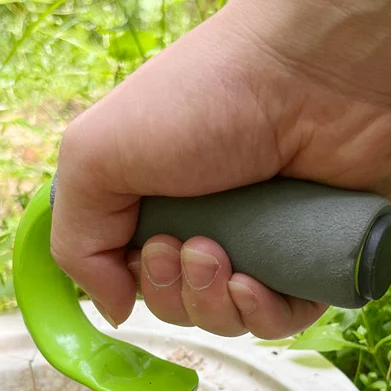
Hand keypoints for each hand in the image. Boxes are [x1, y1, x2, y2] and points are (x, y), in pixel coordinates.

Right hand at [51, 5, 390, 338]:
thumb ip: (77, 239)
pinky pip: (284, 322)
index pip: (137, 279)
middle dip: (173, 293)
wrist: (310, 69)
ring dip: (212, 305)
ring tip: (220, 256)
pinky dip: (262, 317)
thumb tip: (113, 309)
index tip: (152, 247)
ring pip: (227, 320)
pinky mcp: (312, 257)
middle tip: (188, 246)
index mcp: (157, 204)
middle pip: (179, 307)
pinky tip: (253, 285)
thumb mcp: (97, 155)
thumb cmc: (201, 100)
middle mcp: (209, 228)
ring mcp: (263, 245)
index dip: (139, 282)